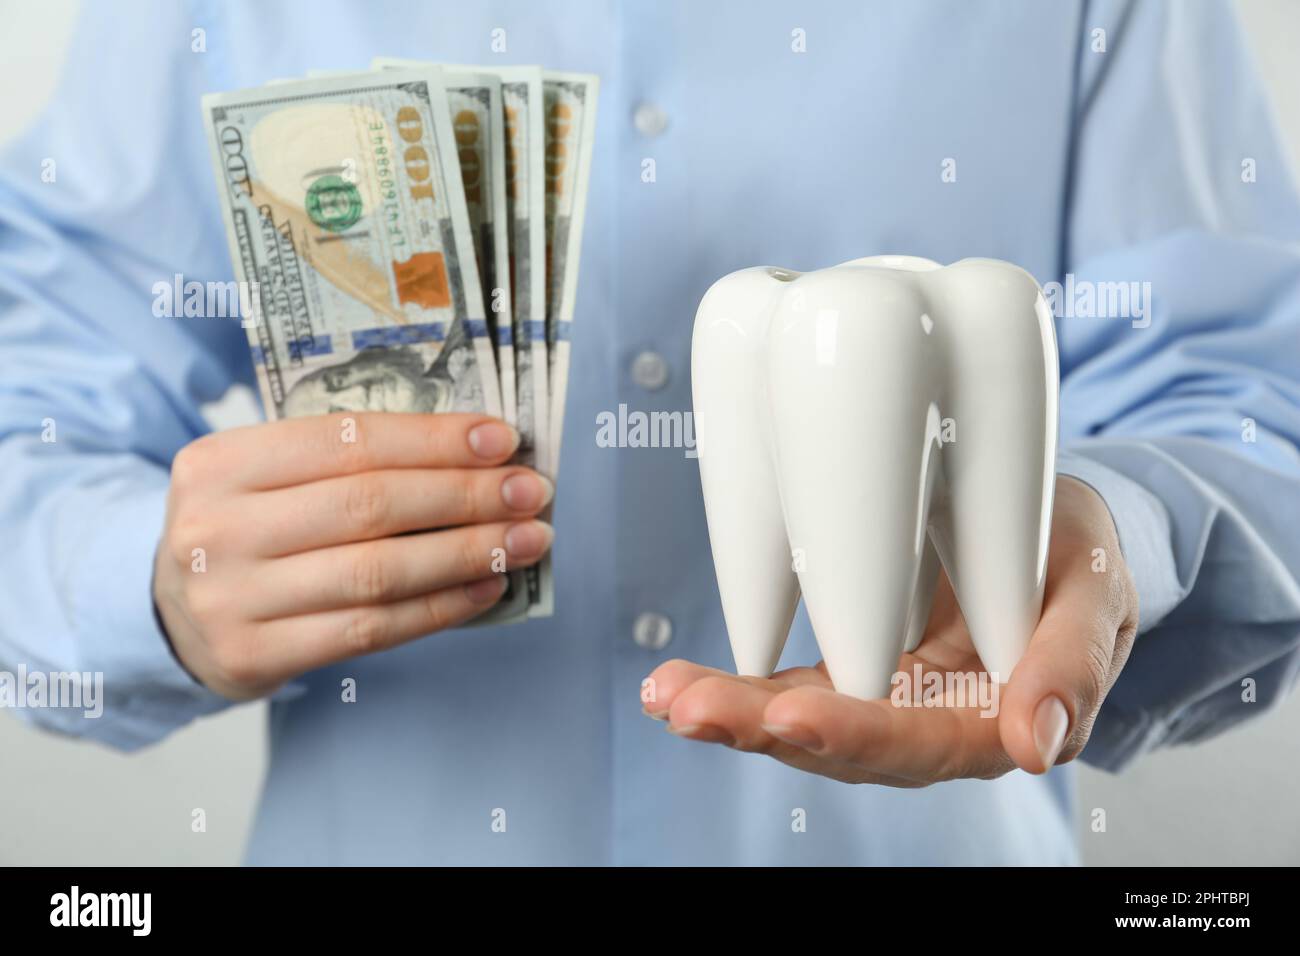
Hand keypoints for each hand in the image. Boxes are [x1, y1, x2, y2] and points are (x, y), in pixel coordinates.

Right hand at [153, 412, 552, 699]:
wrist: (169, 612)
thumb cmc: (248, 528)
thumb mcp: (265, 476)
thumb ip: (346, 460)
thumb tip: (474, 454)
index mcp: (220, 461)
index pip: (347, 440)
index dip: (433, 440)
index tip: (502, 439)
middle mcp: (217, 528)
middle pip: (369, 505)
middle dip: (465, 496)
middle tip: (531, 491)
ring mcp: (231, 598)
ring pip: (377, 572)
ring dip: (468, 554)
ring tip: (528, 541)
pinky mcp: (253, 656)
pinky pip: (370, 630)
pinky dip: (439, 609)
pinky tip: (486, 588)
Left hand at [646, 476, 1138, 783]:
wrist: (1052, 532)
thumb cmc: (1080, 561)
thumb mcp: (1095, 590)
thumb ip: (1074, 663)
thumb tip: (1036, 745)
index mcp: (994, 718)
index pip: (923, 743)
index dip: (859, 735)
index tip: (793, 716)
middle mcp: (931, 721)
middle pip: (844, 744)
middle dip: (763, 729)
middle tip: (692, 709)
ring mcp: (887, 696)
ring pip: (804, 719)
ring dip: (732, 712)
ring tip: (667, 696)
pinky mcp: (854, 664)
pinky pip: (792, 684)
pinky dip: (737, 686)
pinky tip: (679, 684)